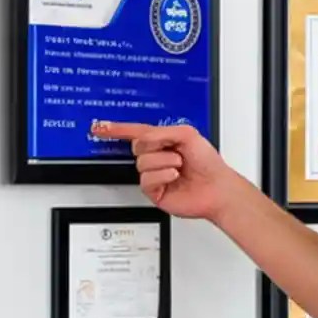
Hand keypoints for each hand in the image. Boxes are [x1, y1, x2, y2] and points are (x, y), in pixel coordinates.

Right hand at [91, 120, 238, 220]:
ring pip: (142, 163)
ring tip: (179, 166)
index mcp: (164, 141)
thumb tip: (144, 138)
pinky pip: (146, 180)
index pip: (136, 132)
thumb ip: (162, 132)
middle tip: (175, 151)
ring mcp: (155, 175)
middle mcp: (158, 157)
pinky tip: (174, 176)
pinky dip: (162, 175)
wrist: (217, 187)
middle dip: (156, 147)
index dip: (117, 129)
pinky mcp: (154, 191)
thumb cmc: (208, 162)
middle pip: (137, 146)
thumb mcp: (188, 134)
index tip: (100, 126)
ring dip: (164, 162)